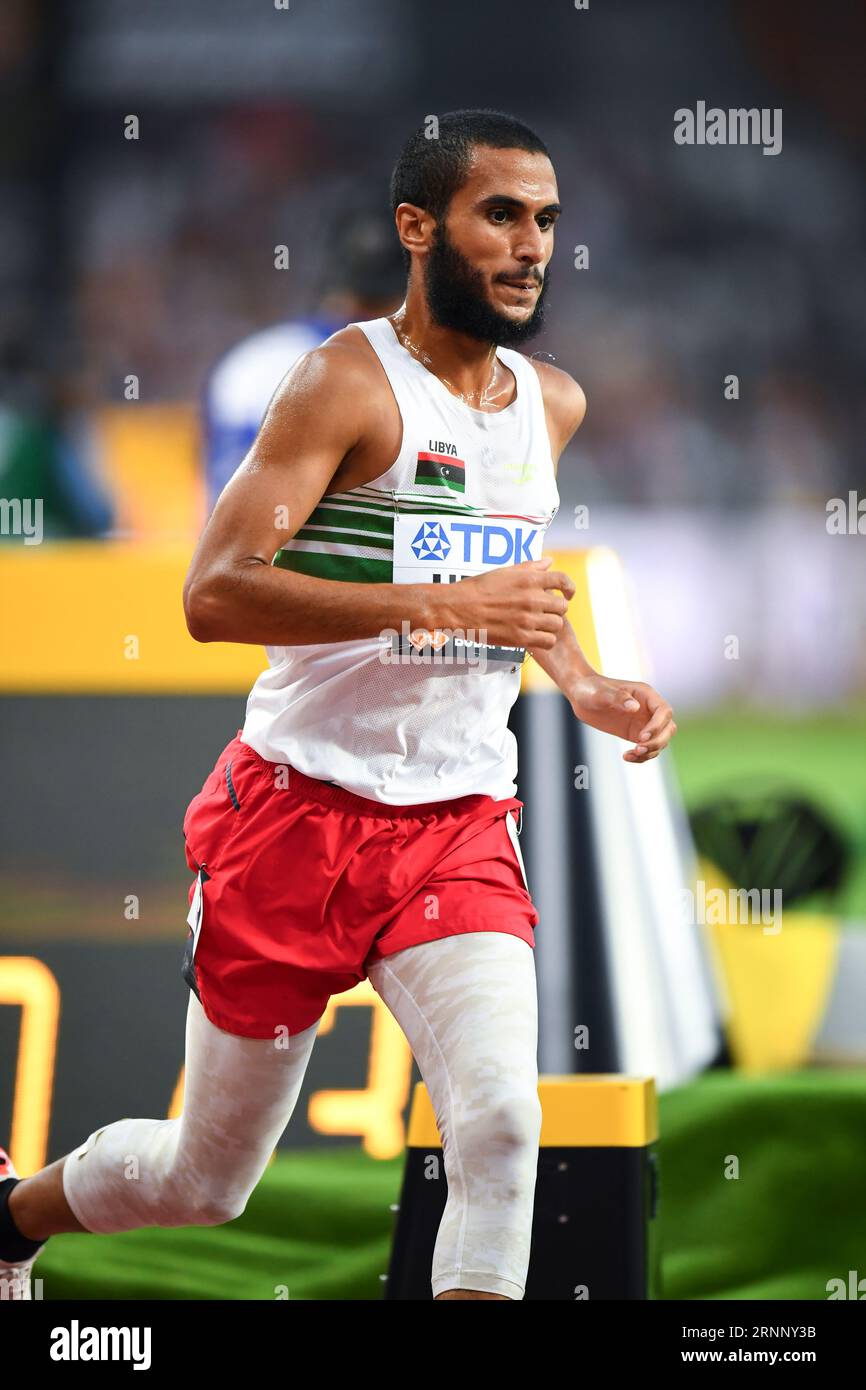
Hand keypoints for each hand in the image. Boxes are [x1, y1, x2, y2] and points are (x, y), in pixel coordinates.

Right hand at [450, 557, 574, 650]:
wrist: (458, 607)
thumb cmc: (479, 588)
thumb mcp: (505, 571)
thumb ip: (530, 567)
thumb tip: (549, 562)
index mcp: (529, 579)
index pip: (563, 581)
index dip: (569, 588)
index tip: (568, 594)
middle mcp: (532, 598)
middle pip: (563, 606)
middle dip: (556, 609)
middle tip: (546, 612)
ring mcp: (527, 619)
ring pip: (557, 625)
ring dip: (551, 625)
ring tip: (539, 625)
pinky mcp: (521, 637)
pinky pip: (548, 641)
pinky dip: (544, 640)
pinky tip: (535, 636)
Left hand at [569, 675, 676, 761]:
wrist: (581, 696)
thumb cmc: (591, 689)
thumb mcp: (601, 693)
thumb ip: (618, 698)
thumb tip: (635, 707)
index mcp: (646, 694)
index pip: (664, 711)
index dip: (657, 726)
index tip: (641, 737)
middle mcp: (649, 709)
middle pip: (667, 728)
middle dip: (656, 741)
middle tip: (638, 749)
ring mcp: (644, 722)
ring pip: (660, 741)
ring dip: (650, 751)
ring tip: (632, 754)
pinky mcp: (635, 734)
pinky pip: (647, 748)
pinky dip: (641, 756)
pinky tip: (627, 757)